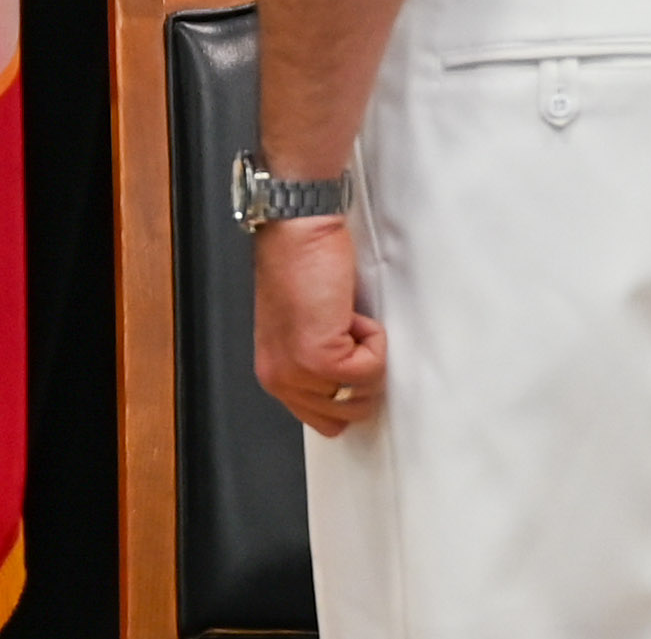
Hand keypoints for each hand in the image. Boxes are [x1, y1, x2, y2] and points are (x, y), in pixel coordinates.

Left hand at [254, 215, 386, 435]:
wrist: (297, 229)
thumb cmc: (303, 263)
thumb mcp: (308, 328)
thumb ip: (320, 364)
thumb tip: (353, 386)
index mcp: (276, 374)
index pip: (323, 419)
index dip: (349, 390)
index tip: (353, 361)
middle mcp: (281, 380)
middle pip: (347, 416)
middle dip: (362, 375)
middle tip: (347, 331)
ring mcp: (298, 373)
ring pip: (363, 398)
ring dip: (368, 355)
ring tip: (345, 319)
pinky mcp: (318, 359)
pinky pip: (371, 370)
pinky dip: (374, 340)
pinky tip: (349, 312)